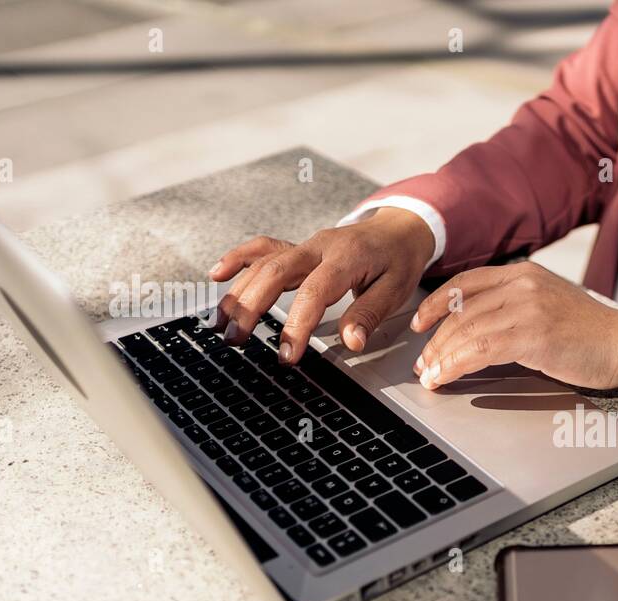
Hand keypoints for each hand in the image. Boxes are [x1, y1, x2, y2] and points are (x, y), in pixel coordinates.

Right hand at [207, 207, 435, 363]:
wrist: (400, 229)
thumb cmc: (398, 260)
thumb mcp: (397, 289)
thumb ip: (370, 314)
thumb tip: (352, 342)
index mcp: (346, 258)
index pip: (314, 293)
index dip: (297, 325)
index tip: (287, 355)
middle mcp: (319, 248)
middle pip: (275, 272)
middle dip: (252, 307)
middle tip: (237, 340)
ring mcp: (305, 246)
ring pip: (263, 263)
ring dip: (239, 292)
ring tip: (222, 324)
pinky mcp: (297, 248)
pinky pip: (262, 248)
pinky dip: (238, 259)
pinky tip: (217, 275)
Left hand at [411, 261, 617, 396]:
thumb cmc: (593, 333)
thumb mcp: (550, 305)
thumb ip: (516, 306)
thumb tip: (476, 327)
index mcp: (524, 273)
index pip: (467, 282)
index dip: (437, 303)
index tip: (419, 322)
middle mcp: (523, 284)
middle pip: (461, 309)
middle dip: (435, 339)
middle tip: (422, 362)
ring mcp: (528, 308)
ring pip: (466, 331)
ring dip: (441, 357)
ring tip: (429, 376)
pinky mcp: (533, 335)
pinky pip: (480, 350)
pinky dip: (456, 366)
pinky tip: (445, 378)